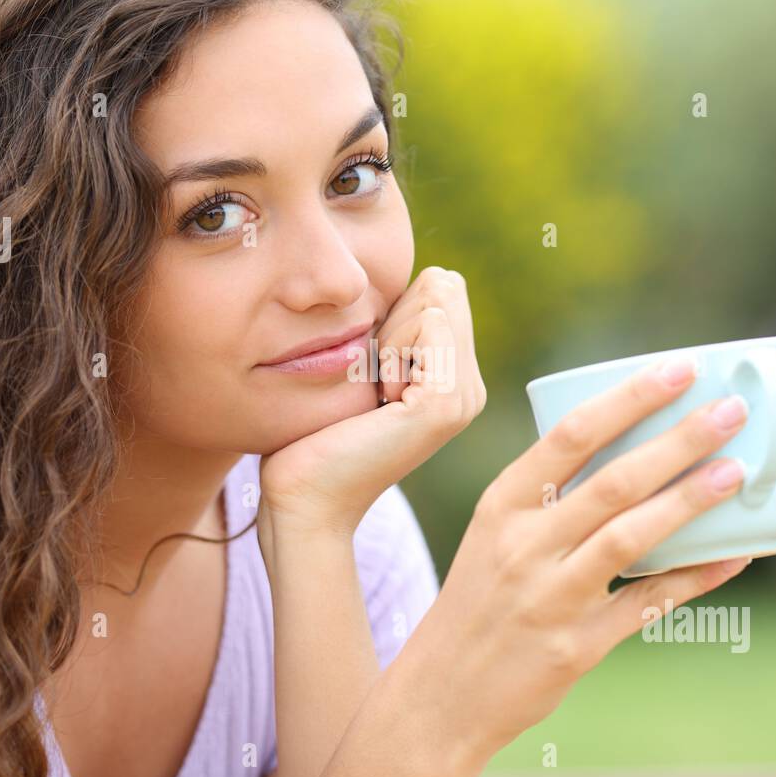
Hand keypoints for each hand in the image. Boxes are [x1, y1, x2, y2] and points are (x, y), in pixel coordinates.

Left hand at [257, 266, 486, 536]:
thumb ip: (392, 328)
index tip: (371, 371)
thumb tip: (421, 278)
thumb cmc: (315, 434)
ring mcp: (465, 397)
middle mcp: (470, 389)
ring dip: (390, 336)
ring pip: (436, 299)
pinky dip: (391, 348)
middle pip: (443, 286)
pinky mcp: (448, 402)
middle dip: (397, 317)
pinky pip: (430, 320)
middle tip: (373, 381)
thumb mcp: (362, 366)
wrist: (305, 498)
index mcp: (454, 379)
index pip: (441, 287)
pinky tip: (379, 400)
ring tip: (376, 394)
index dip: (394, 310)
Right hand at [396, 355, 754, 761]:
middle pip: (613, 481)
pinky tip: (735, 555)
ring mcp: (551, 597)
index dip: (631, 399)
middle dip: (678, 440)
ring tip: (737, 471)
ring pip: (631, 537)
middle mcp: (523, 546)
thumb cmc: (476, 605)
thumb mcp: (493, 538)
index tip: (679, 370)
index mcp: (502, 507)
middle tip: (730, 410)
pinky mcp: (577, 646)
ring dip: (689, 501)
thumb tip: (635, 458)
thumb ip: (549, 500)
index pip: (571, 436)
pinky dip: (695, 577)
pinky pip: (648, 603)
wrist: (440, 695)